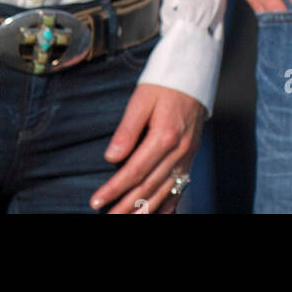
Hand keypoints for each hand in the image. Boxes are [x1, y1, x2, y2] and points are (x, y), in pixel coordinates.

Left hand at [90, 83, 205, 214]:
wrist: (194, 71)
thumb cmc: (164, 82)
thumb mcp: (142, 98)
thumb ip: (127, 129)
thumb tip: (111, 157)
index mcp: (165, 135)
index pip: (135, 170)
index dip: (115, 188)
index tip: (97, 200)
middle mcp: (179, 149)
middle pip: (149, 186)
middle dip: (126, 206)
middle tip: (108, 218)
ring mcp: (188, 154)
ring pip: (165, 190)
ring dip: (145, 209)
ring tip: (127, 220)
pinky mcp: (191, 154)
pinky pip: (181, 186)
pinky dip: (169, 203)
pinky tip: (157, 213)